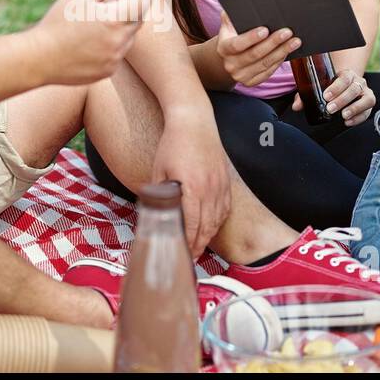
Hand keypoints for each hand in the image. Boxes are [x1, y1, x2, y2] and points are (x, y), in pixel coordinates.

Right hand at [29, 0, 150, 85]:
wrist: (39, 59)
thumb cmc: (56, 23)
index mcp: (113, 19)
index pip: (142, 3)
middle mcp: (118, 41)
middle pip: (136, 21)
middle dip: (130, 11)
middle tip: (118, 5)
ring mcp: (114, 59)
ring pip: (126, 39)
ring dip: (118, 30)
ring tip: (92, 28)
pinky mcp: (108, 71)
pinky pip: (116, 54)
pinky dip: (109, 47)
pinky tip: (87, 45)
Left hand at [152, 116, 230, 258]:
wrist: (194, 121)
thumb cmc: (172, 145)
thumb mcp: (159, 170)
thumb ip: (159, 195)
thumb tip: (153, 216)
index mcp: (192, 188)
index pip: (192, 225)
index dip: (188, 243)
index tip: (183, 255)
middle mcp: (210, 189)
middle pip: (207, 227)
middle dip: (198, 245)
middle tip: (190, 258)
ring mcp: (221, 185)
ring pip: (218, 219)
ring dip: (208, 235)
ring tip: (199, 247)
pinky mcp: (226, 180)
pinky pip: (225, 208)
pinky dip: (218, 221)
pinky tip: (210, 227)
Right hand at [216, 11, 300, 87]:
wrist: (229, 58)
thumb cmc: (232, 37)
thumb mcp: (228, 25)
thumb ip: (231, 15)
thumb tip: (236, 3)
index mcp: (223, 49)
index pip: (237, 44)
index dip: (251, 38)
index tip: (265, 29)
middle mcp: (230, 64)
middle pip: (255, 55)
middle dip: (273, 43)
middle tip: (287, 32)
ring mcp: (241, 76)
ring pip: (265, 64)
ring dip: (281, 52)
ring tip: (294, 41)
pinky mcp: (251, 82)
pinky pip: (268, 72)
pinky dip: (279, 61)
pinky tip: (287, 51)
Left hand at [293, 69, 374, 125]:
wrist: (345, 87)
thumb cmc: (330, 87)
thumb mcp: (318, 88)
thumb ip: (306, 95)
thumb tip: (296, 106)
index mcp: (346, 74)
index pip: (344, 78)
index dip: (336, 87)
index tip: (326, 96)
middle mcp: (358, 82)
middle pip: (354, 89)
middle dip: (342, 99)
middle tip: (330, 109)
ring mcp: (366, 92)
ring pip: (366, 99)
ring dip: (355, 108)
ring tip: (343, 116)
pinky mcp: (369, 104)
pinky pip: (368, 111)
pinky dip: (359, 117)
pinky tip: (348, 122)